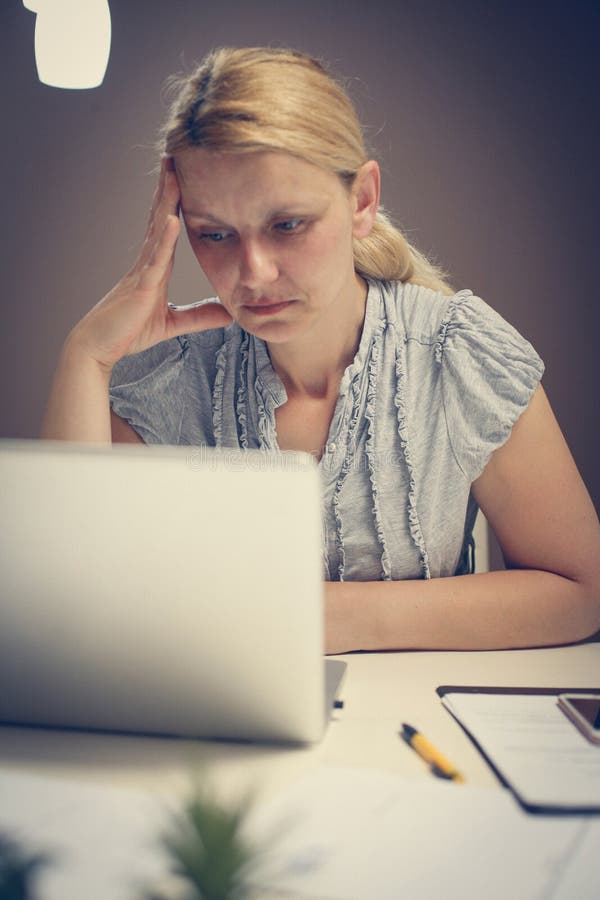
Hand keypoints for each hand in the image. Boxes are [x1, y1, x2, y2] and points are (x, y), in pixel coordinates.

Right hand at [67, 159, 232, 369]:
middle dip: (169, 188)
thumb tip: (228, 315)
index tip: (186, 176)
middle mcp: (147, 262)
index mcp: (155, 268)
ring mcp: (142, 271)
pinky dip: (164, 238)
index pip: (168, 227)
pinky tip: (172, 219)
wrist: (99, 347)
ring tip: (173, 172)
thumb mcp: (172, 324)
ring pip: (156, 229)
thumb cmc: (127, 332)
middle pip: (160, 217)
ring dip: (165, 201)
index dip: (176, 202)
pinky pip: (154, 258)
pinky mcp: (140, 286)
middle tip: (177, 155)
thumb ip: (198, 317)